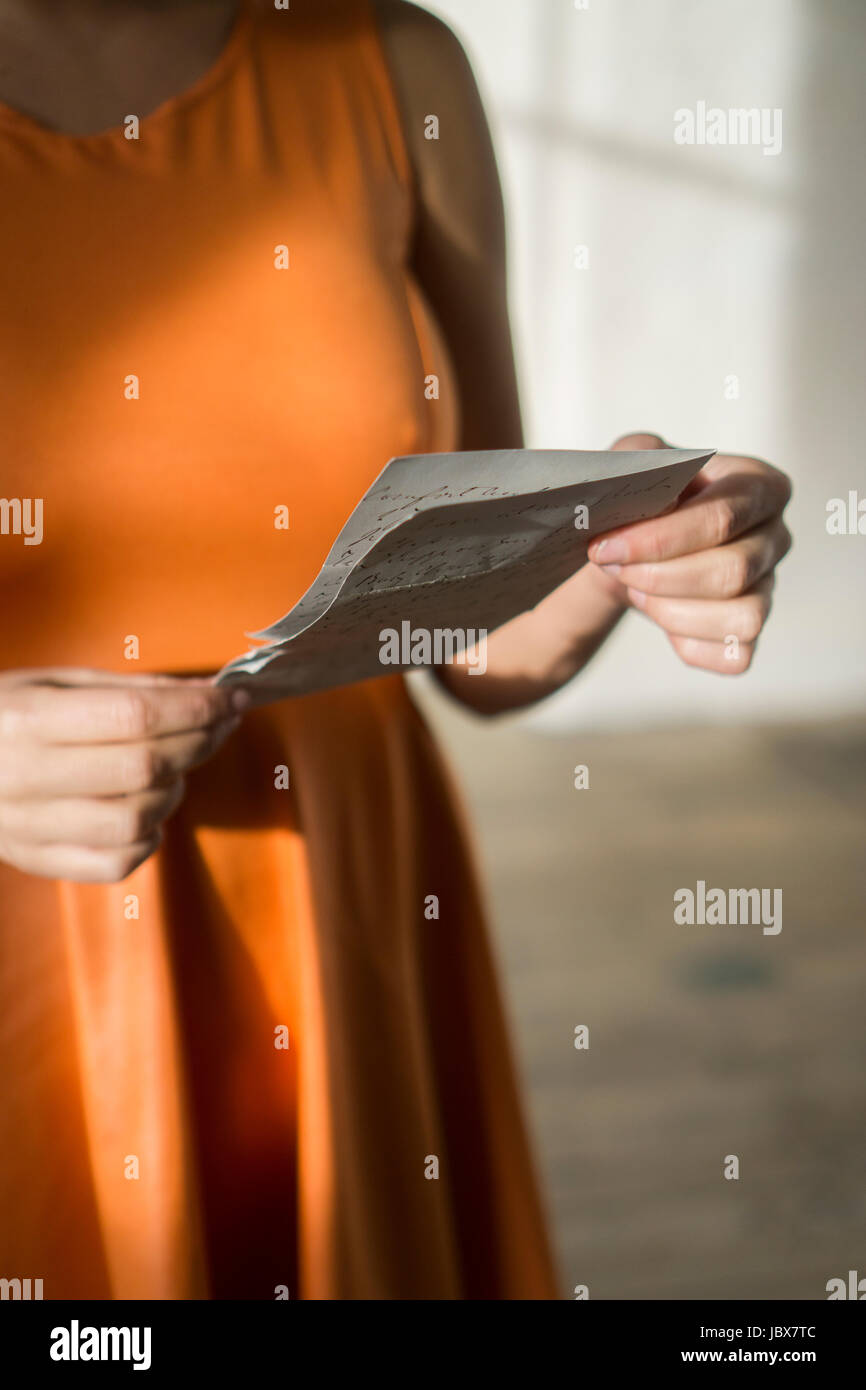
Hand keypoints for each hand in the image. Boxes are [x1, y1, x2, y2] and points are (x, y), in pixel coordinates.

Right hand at [0, 669, 248, 881]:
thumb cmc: (3, 715)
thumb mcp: (53, 683)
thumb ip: (130, 690)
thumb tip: (207, 695)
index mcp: (28, 719)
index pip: (134, 717)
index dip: (196, 709)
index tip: (233, 698)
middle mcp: (25, 775)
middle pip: (144, 768)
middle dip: (199, 742)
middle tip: (221, 724)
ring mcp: (28, 826)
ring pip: (137, 819)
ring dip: (175, 791)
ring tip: (175, 767)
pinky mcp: (35, 861)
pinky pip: (116, 863)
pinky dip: (149, 838)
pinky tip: (147, 812)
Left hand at [587, 433, 792, 673]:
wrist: (623, 546)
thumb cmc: (638, 501)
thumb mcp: (632, 462)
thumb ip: (640, 461)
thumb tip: (648, 494)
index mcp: (760, 485)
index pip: (723, 516)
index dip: (661, 538)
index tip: (605, 546)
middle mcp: (776, 536)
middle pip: (732, 570)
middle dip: (659, 575)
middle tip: (613, 566)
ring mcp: (768, 588)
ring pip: (741, 617)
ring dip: (672, 610)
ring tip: (637, 588)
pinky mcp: (751, 633)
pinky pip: (734, 656)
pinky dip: (687, 643)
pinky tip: (660, 615)